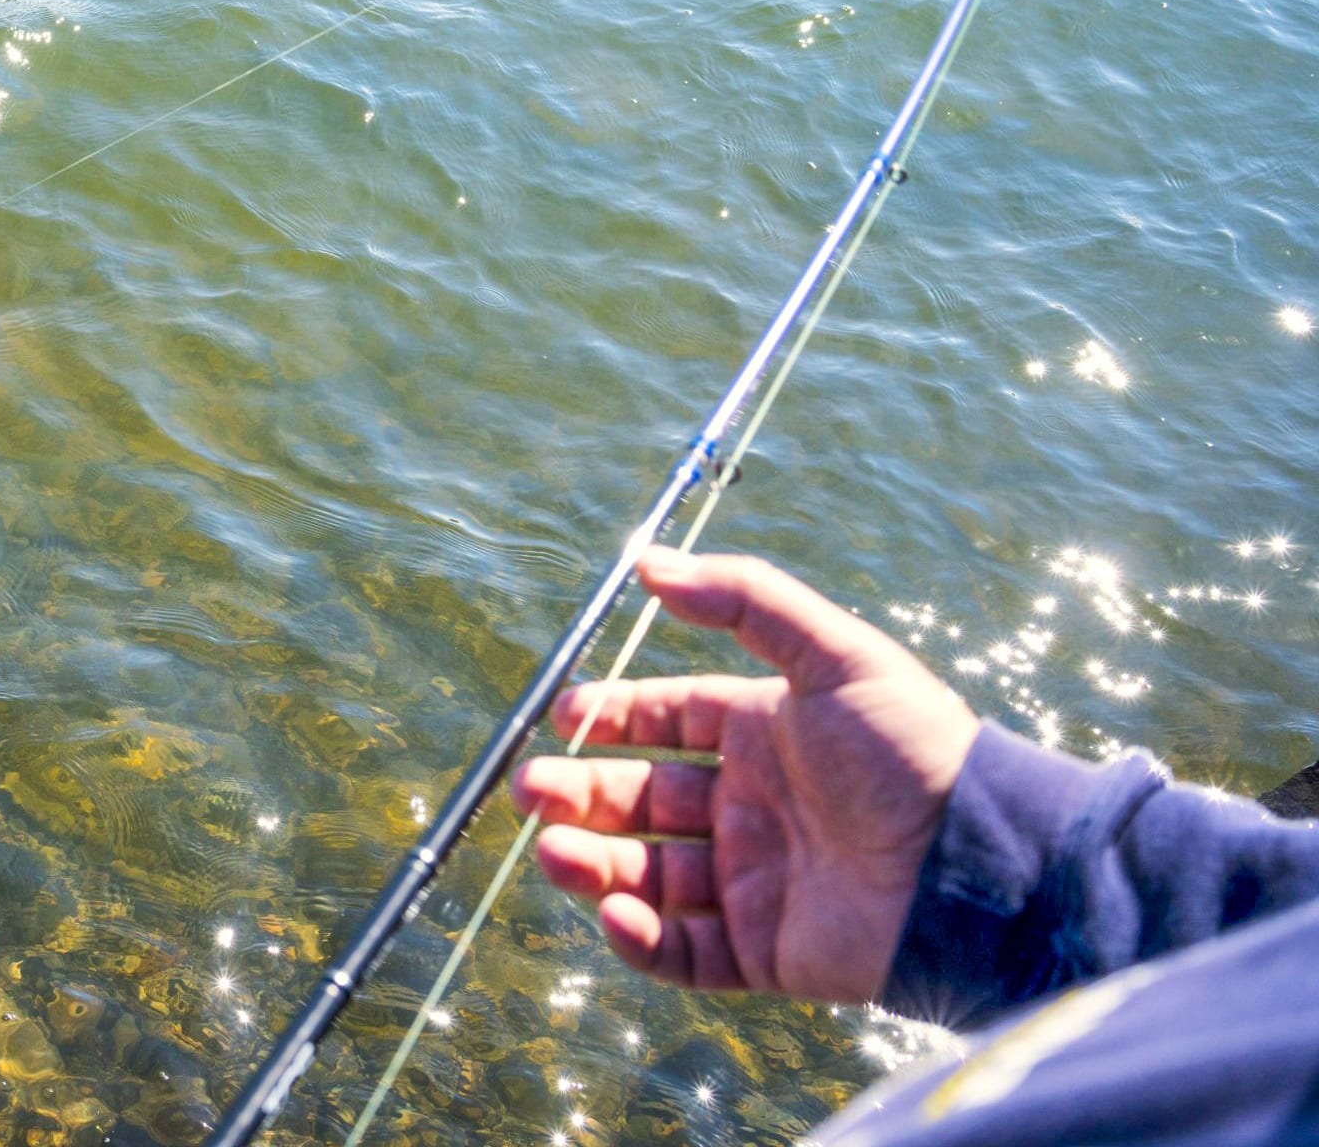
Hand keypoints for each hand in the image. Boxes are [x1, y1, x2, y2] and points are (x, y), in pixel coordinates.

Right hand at [508, 547, 980, 1002]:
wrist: (979, 868)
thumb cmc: (914, 752)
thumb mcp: (835, 656)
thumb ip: (744, 601)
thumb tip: (648, 559)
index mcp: (766, 735)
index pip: (667, 720)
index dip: (613, 716)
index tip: (564, 716)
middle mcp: (753, 807)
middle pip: (642, 799)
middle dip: (582, 793)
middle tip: (532, 790)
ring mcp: (756, 882)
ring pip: (649, 874)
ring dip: (594, 863)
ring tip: (554, 850)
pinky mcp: (767, 952)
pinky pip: (685, 951)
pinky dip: (641, 938)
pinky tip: (614, 912)